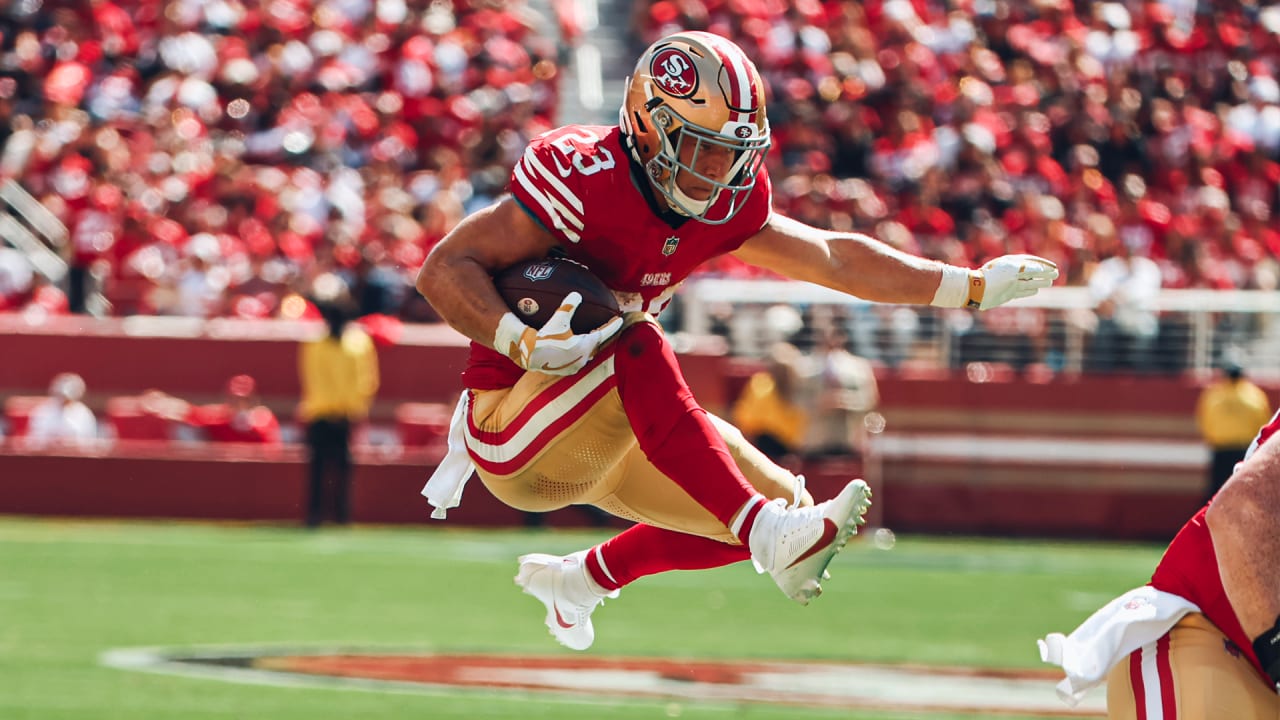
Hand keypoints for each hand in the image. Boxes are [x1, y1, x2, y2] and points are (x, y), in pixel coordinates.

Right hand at [494, 292, 623, 374]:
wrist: (530, 355)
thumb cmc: (545, 336)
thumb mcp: (558, 319)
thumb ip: (568, 306)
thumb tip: (577, 294)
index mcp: (585, 346)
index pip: (603, 333)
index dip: (613, 326)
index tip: (620, 319)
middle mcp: (583, 358)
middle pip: (597, 344)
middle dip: (602, 334)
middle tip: (606, 325)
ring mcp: (576, 366)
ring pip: (588, 353)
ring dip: (590, 344)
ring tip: (591, 336)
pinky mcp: (567, 370)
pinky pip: (579, 359)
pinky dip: (580, 351)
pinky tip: (575, 347)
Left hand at [969, 254, 1058, 309]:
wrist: (977, 290)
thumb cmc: (993, 276)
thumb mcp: (1011, 269)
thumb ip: (1026, 268)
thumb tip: (1040, 268)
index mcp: (1012, 264)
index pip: (1031, 262)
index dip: (1043, 265)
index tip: (1054, 267)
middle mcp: (1012, 273)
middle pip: (1031, 273)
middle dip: (1044, 273)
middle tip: (1056, 274)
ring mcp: (1010, 284)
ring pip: (1028, 282)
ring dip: (1040, 282)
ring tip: (1051, 282)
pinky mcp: (1007, 294)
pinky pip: (1021, 291)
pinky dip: (1029, 290)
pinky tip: (1036, 290)